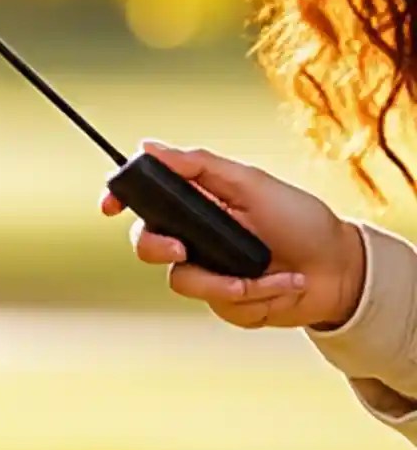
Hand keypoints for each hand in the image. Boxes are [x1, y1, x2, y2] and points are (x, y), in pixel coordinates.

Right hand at [100, 140, 365, 329]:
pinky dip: (254, 296)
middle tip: (180, 249)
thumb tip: (148, 146)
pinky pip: (218, 303)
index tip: (110, 205)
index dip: (120, 199)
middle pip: (146, 243)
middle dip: (159, 248)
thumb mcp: (251, 183)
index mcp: (198, 200)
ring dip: (225, 282)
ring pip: (181, 281)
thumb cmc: (300, 220)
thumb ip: (199, 166)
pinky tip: (282, 285)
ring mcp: (207, 269)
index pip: (146, 198)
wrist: (339, 272)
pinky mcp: (224, 301)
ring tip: (265, 277)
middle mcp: (195, 235)